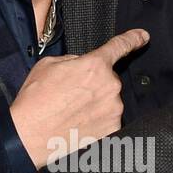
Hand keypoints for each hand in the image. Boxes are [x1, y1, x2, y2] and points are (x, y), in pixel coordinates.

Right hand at [10, 28, 148, 166]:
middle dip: (94, 84)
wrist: (29, 136)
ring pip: (109, 101)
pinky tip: (79, 125)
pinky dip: (97, 121)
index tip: (143, 36)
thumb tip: (82, 65)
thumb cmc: (35, 100)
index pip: (120, 46)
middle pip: (109, 79)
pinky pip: (109, 120)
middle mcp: (110, 86)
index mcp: (94, 65)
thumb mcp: (48, 65)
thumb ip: (74, 60)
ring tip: (72, 113)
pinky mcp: (112, 130)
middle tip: (71, 96)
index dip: (133, 39)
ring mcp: (113, 110)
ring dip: (95, 104)